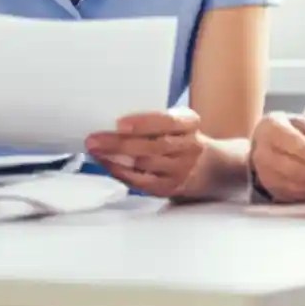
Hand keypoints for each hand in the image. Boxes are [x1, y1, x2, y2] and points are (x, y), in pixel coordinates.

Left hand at [85, 108, 206, 197]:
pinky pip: (142, 182)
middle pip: (153, 146)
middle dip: (119, 143)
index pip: (168, 122)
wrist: (211, 167)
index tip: (119, 123)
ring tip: (95, 151)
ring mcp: (180, 170)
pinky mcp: (170, 188)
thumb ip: (155, 119)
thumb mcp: (179, 121)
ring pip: (146, 165)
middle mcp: (189, 147)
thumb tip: (112, 117)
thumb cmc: (183, 137)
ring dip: (116, 158)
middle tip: (94, 139)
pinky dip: (121, 173)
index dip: (143, 123)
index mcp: (190, 123)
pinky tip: (107, 164)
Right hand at [249, 112, 304, 202]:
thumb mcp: (301, 123)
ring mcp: (267, 178)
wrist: (262, 147)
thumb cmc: (287, 132)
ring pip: (299, 187)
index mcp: (269, 130)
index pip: (290, 142)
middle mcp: (263, 155)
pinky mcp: (276, 193)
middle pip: (296, 170)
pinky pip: (300, 197)